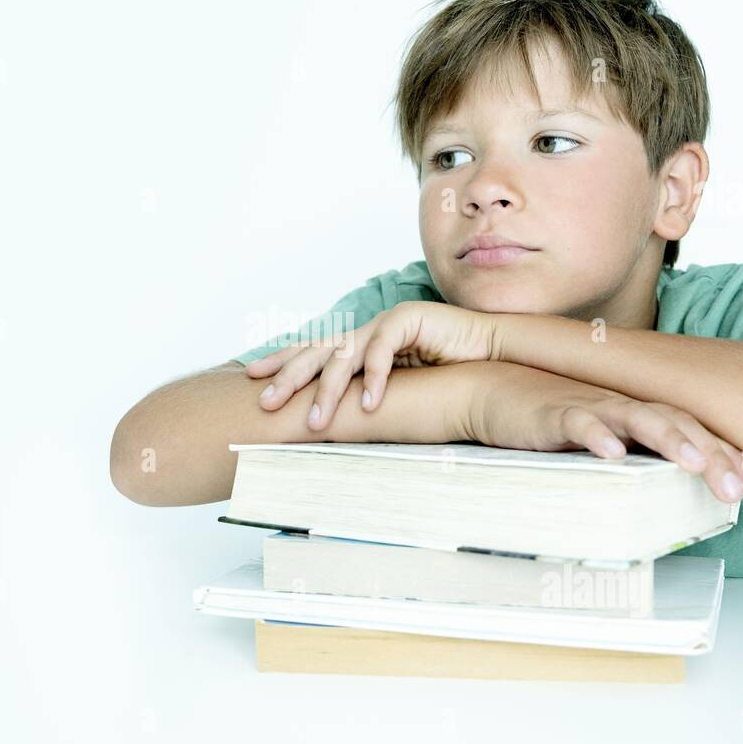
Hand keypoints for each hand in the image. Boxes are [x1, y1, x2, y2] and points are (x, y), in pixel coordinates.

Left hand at [246, 301, 495, 428]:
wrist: (491, 351)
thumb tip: (332, 423)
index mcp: (360, 343)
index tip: (251, 376)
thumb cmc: (447, 374)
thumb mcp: (397, 389)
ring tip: (316, 422)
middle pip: (317, 351)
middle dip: (288, 376)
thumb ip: (367, 395)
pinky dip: (374, 380)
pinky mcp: (409, 319)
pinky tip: (368, 405)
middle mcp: (367, 330)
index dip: (282, 361)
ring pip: (344, 355)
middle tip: (265, 401)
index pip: (312, 350)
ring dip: (328, 391)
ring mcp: (386, 322)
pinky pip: (383, 351)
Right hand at [472, 365, 742, 503]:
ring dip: (670, 439)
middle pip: (677, 425)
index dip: (725, 455)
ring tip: (695, 464)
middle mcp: (621, 406)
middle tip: (741, 488)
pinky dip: (597, 436)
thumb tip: (666, 499)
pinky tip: (612, 453)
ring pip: (638, 418)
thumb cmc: (546, 421)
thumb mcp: (596, 445)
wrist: (489, 392)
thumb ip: (629, 462)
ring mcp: (589, 406)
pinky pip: (578, 422)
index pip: (691, 432)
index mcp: (635, 415)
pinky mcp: (552, 412)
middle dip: (713, 456)